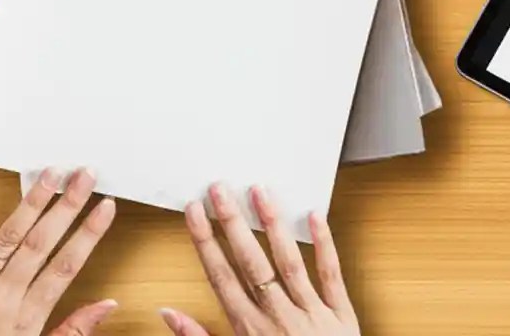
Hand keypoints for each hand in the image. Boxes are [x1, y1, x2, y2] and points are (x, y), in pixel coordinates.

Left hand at [0, 169, 116, 335]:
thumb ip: (72, 331)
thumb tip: (106, 306)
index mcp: (26, 318)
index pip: (66, 266)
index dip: (88, 234)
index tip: (105, 208)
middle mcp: (0, 296)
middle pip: (41, 243)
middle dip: (67, 206)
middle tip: (84, 176)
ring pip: (8, 235)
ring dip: (32, 201)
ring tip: (51, 173)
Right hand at [160, 184, 358, 335]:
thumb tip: (166, 312)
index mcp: (249, 332)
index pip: (221, 278)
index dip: (205, 242)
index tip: (194, 211)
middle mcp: (278, 319)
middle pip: (250, 264)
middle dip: (232, 224)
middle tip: (219, 188)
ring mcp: (312, 315)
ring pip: (289, 263)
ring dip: (272, 225)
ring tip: (260, 191)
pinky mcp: (342, 317)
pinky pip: (333, 275)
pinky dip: (325, 245)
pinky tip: (315, 215)